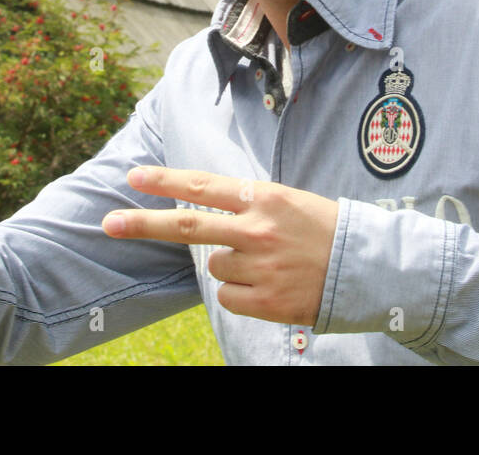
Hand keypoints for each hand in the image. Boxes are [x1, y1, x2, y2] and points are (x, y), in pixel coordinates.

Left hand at [102, 167, 339, 325]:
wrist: (369, 269)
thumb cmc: (326, 230)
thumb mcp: (289, 202)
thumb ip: (248, 204)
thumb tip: (202, 208)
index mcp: (265, 198)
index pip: (204, 186)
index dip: (165, 181)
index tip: (133, 177)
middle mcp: (258, 229)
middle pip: (187, 225)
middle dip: (143, 224)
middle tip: (109, 222)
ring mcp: (261, 267)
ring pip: (214, 266)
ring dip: (229, 265)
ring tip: (267, 263)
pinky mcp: (266, 302)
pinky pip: (229, 296)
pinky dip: (240, 293)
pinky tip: (269, 286)